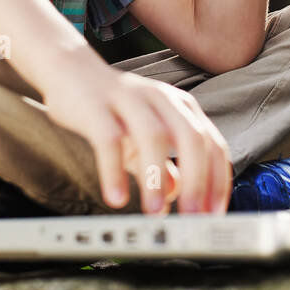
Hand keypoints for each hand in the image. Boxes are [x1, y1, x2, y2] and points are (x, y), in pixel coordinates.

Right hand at [40, 60, 233, 214]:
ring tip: (153, 213)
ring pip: (153, 137)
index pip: (214, 145)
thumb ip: (164, 167)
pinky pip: (109, 141)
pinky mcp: (96, 106)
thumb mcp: (147, 138)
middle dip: (197, 182)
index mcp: (182, 107)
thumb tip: (175, 198)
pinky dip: (114, 172)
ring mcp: (129, 99)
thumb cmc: (115, 109)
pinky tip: (116, 198)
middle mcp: (161, 100)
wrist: (71, 70)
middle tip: (192, 218)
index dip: (218, 182)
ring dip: (156, 179)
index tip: (213, 216)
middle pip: (192, 138)